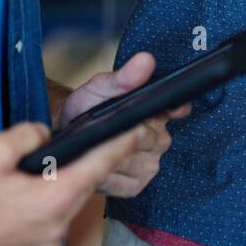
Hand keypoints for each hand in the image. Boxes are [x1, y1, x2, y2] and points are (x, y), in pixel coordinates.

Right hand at [0, 121, 147, 245]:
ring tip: (25, 195)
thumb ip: (29, 133)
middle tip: (46, 168)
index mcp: (54, 197)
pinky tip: (21, 217)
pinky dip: (43, 224)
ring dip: (54, 201)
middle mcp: (58, 228)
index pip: (101, 165)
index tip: (138, 131)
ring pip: (66, 214)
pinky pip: (53, 236)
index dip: (122, 144)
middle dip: (71, 174)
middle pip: (82, 189)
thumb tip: (46, 134)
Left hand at [57, 52, 190, 198]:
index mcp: (157, 109)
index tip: (166, 110)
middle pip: (153, 141)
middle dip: (128, 136)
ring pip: (139, 163)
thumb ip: (124, 77)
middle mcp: (159, 137)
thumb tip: (146, 61)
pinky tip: (99, 165)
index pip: (180, 109)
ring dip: (116, 157)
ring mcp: (150, 163)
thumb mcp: (100, 87)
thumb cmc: (85, 107)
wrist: (64, 134)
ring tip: (97, 147)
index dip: (175, 110)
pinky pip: (127, 184)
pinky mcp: (136, 184)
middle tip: (106, 129)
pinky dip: (110, 177)